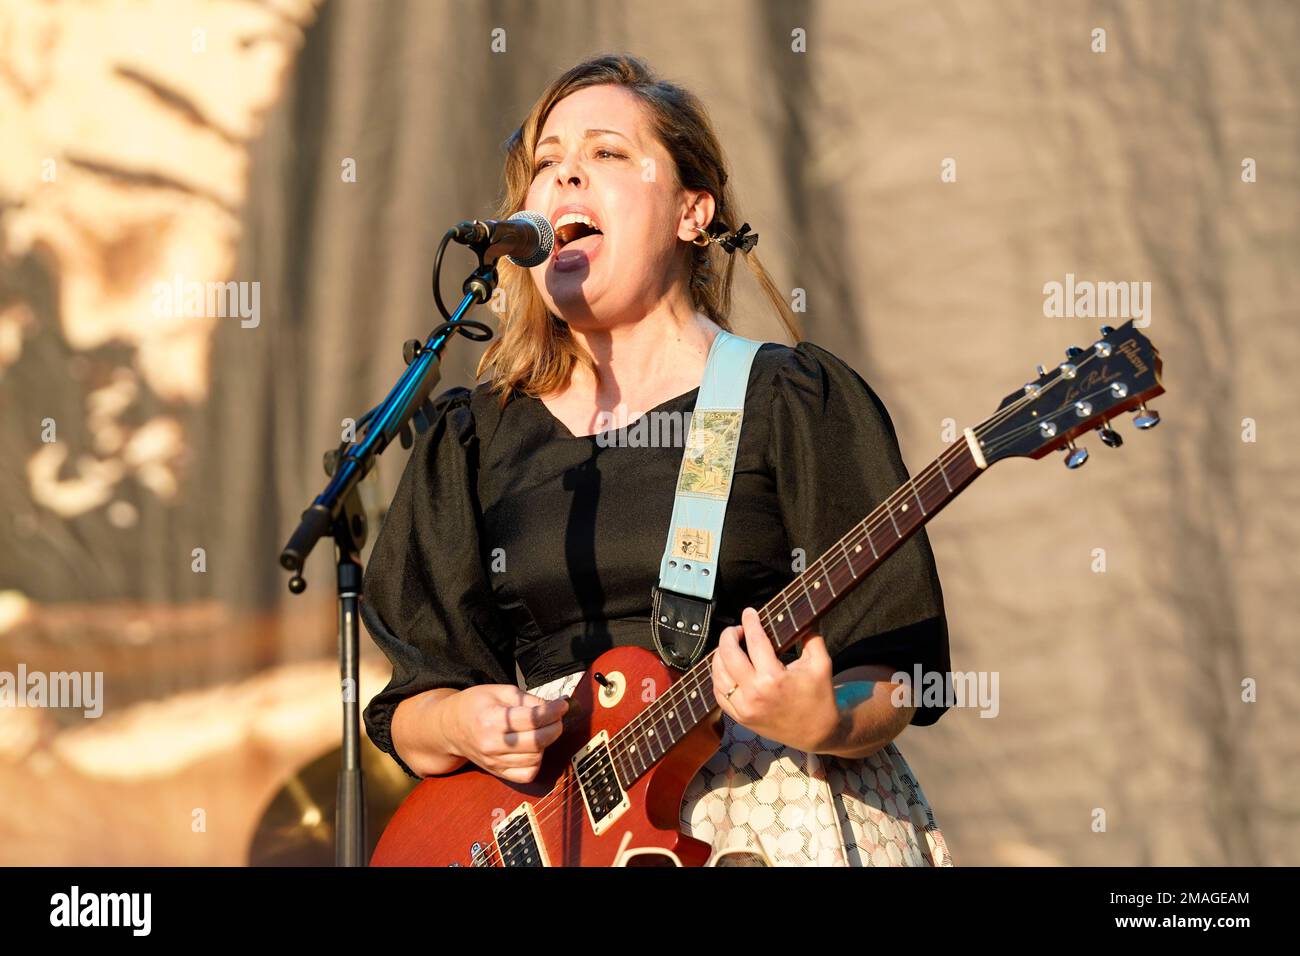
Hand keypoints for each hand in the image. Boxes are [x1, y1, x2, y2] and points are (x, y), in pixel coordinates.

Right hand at [445, 684, 569, 783]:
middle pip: (537, 741)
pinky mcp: (497, 772)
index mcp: (492, 719)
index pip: (532, 719)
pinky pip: (526, 774)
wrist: (450, 728)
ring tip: (542, 730)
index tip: (562, 705)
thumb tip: (554, 707)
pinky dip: (536, 762)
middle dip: (555, 727)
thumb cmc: (475, 705)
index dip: (553, 711)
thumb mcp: (500, 691)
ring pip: (535, 758)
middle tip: (557, 717)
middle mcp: (492, 744)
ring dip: (545, 743)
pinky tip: (533, 749)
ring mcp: (494, 761)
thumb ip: (528, 699)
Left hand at [712, 607, 840, 752]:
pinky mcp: (740, 717)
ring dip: (720, 654)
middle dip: (729, 635)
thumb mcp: (821, 663)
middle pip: (728, 654)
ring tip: (731, 646)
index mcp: (774, 678)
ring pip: (718, 673)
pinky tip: (727, 667)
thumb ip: (810, 636)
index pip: (754, 640)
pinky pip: (719, 693)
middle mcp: (754, 693)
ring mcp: (744, 708)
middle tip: (737, 629)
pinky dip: (719, 677)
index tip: (749, 612)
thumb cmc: (819, 697)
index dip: (750, 621)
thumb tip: (802, 616)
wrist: (817, 733)